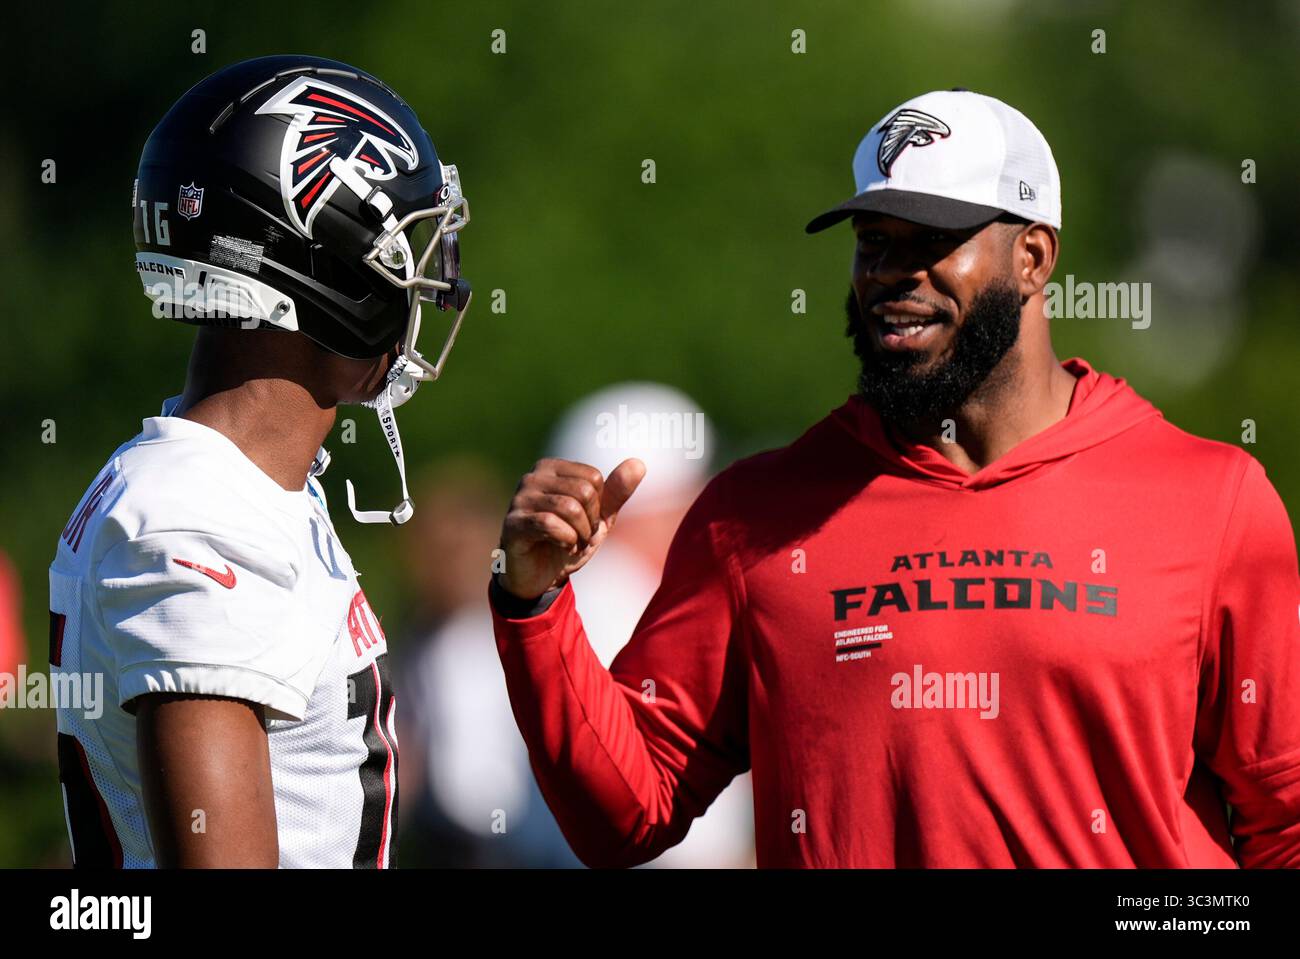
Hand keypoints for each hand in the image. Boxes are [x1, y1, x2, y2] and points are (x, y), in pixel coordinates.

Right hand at [498, 457, 645, 599]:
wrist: (540, 577)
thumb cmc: (567, 541)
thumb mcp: (599, 518)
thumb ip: (617, 492)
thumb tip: (639, 463)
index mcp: (552, 468)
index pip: (593, 478)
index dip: (598, 506)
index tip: (585, 521)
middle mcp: (533, 477)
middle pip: (584, 491)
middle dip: (590, 521)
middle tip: (579, 536)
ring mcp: (520, 499)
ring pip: (570, 507)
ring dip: (580, 534)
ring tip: (571, 542)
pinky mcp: (513, 523)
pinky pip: (550, 524)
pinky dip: (566, 540)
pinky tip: (561, 547)